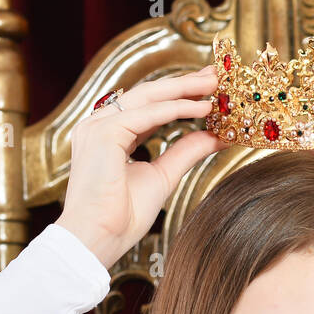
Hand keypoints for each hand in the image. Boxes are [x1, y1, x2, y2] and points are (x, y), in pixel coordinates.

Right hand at [55, 65, 224, 267]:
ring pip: (148, 97)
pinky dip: (177, 109)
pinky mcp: (103, 133)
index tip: (206, 89)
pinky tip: (201, 107)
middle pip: (148, 95)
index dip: (178, 95)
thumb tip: (216, 135)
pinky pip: (148, 114)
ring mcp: (97, 126)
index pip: (147, 107)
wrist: (98, 239)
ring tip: (213, 84)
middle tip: (214, 75)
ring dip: (183, 88)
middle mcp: (99, 125)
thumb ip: (186, 152)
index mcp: (109, 135)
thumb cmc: (121, 217)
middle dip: (183, 83)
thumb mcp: (163, 176)